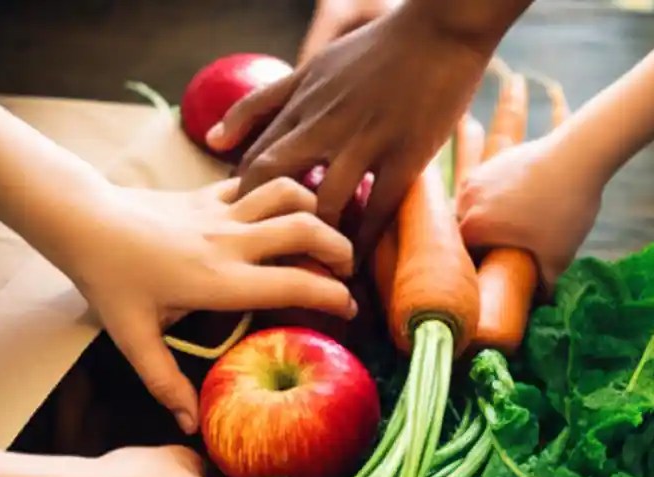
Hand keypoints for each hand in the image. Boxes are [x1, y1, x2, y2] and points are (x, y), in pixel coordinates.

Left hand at [48, 177, 355, 434]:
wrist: (81, 219)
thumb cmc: (108, 279)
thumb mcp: (133, 338)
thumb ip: (165, 382)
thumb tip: (191, 425)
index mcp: (222, 281)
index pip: (296, 284)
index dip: (333, 296)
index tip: (349, 309)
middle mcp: (232, 242)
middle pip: (306, 230)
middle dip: (339, 247)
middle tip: (344, 270)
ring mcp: (222, 212)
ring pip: (287, 193)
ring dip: (313, 209)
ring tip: (318, 233)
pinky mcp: (208, 193)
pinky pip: (254, 184)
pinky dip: (275, 192)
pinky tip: (276, 210)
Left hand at [209, 2, 497, 245]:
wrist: (440, 29)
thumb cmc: (381, 47)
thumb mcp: (313, 66)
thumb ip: (267, 101)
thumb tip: (213, 138)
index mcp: (301, 101)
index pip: (254, 158)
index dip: (244, 202)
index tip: (249, 235)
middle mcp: (323, 121)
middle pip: (273, 180)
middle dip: (266, 223)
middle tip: (273, 260)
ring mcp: (364, 139)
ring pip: (324, 201)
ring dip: (318, 241)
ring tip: (317, 271)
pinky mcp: (404, 153)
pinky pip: (377, 208)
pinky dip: (364, 241)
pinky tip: (358, 263)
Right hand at [458, 136, 602, 288]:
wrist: (579, 155)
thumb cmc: (565, 209)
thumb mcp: (557, 258)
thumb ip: (544, 287)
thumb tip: (540, 304)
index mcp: (473, 227)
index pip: (460, 260)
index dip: (474, 274)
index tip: (490, 281)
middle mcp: (465, 201)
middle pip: (462, 235)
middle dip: (478, 249)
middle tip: (501, 260)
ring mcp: (476, 177)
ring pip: (471, 210)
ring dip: (485, 224)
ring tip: (511, 234)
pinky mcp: (492, 162)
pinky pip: (484, 191)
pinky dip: (494, 203)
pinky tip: (520, 208)